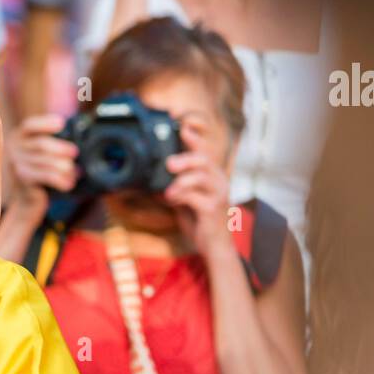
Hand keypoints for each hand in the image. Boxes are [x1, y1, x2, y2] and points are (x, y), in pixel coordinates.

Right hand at [5, 113, 77, 214]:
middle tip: (75, 152)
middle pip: (41, 144)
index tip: (61, 123)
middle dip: (61, 148)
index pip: (30, 126)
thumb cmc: (39, 174)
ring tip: (74, 173)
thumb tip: (72, 141)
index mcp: (17, 137)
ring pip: (46, 161)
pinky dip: (60, 179)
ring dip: (64, 167)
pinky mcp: (22, 178)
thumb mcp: (40, 155)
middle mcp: (13, 149)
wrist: (27, 200)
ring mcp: (16, 164)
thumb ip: (48, 143)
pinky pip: (46, 176)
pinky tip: (69, 184)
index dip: (45, 123)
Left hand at [163, 131, 232, 258]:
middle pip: (205, 160)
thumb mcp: (185, 199)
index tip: (181, 126)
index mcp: (212, 176)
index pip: (205, 151)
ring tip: (168, 190)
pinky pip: (196, 197)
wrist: (214, 247)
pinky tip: (171, 200)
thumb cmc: (199, 221)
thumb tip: (154, 175)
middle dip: (186, 158)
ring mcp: (218, 195)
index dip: (194, 138)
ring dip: (182, 180)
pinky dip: (181, 196)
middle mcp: (219, 182)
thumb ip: (176, 185)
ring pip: (202, 176)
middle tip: (169, 164)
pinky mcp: (214, 209)